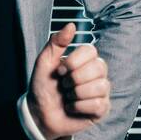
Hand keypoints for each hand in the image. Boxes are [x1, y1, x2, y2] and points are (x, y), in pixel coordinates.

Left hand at [27, 22, 110, 139]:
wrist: (38, 114)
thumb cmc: (43, 88)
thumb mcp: (44, 63)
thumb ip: (56, 43)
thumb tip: (71, 25)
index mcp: (85, 60)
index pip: (91, 51)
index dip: (73, 61)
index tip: (60, 71)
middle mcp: (96, 74)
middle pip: (98, 68)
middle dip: (74, 79)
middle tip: (64, 85)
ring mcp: (101, 91)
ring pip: (99, 87)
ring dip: (76, 95)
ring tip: (68, 97)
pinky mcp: (102, 109)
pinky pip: (97, 105)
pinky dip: (79, 108)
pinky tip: (72, 108)